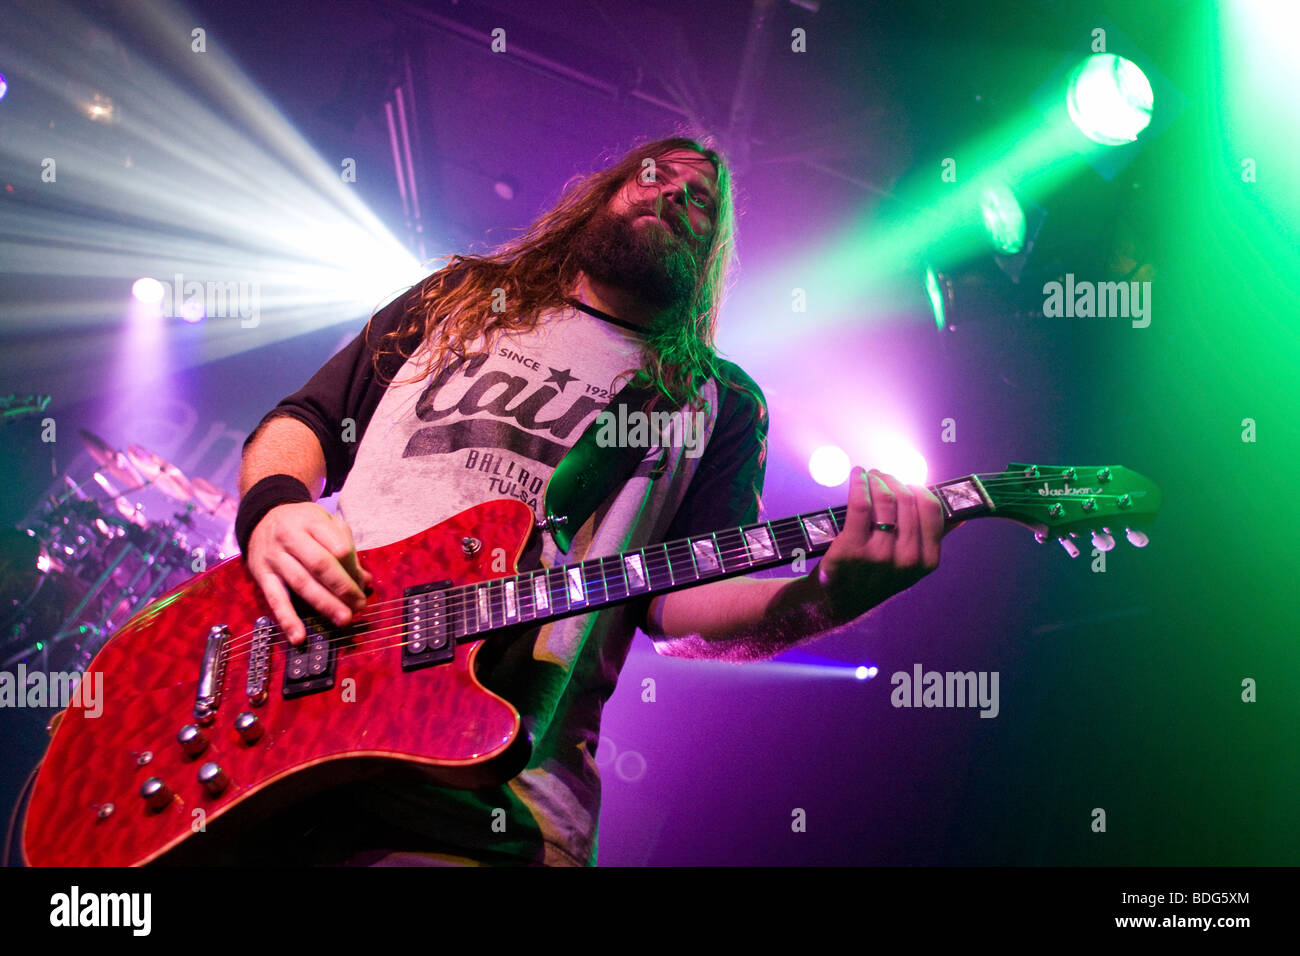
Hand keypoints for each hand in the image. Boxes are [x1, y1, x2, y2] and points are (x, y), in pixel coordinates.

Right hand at [245, 502, 371, 644]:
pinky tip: (299, 636)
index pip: (337, 547)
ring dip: (324, 604)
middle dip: (343, 588)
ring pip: (301, 583)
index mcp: (311, 522)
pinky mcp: (261, 575)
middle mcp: (290, 538)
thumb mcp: (325, 523)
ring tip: (343, 619)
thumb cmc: (301, 523)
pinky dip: (287, 619)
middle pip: (320, 566)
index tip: (363, 583)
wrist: (261, 518)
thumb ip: (346, 547)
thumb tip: (364, 579)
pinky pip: (275, 599)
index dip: (352, 568)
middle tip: (359, 606)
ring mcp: (274, 557)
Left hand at [813, 467, 951, 623]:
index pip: (931, 509)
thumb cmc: (877, 576)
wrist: (841, 600)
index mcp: (927, 561)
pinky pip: (860, 505)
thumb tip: (959, 518)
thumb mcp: (910, 566)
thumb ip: (932, 540)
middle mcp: (906, 559)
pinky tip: (857, 476)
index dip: (918, 488)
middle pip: (907, 500)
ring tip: (869, 476)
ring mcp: (879, 555)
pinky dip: (859, 484)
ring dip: (876, 479)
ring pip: (884, 499)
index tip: (906, 483)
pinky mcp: (852, 549)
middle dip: (893, 480)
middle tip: (881, 475)